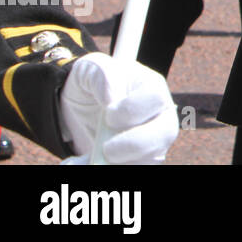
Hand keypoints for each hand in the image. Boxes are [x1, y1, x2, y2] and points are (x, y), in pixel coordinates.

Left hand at [59, 53, 177, 163]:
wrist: (77, 110)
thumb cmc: (90, 84)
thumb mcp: (91, 70)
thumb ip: (103, 76)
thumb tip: (112, 98)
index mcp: (152, 88)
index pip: (154, 99)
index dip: (131, 110)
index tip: (107, 114)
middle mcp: (159, 116)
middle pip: (164, 134)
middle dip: (133, 145)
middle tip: (106, 149)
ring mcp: (151, 142)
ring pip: (149, 160)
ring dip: (114, 165)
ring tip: (82, 160)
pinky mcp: (138, 161)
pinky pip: (130, 171)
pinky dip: (103, 171)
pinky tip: (83, 164)